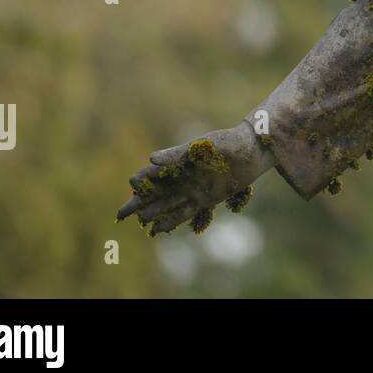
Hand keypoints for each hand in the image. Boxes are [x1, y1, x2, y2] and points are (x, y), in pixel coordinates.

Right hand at [115, 123, 272, 235]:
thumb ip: (176, 155)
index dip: (140, 180)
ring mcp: (193, 189)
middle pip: (155, 193)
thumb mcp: (200, 146)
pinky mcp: (206, 200)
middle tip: (120, 215)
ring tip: (138, 223)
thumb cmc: (226, 143)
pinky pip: (184, 213)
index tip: (132, 185)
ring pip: (167, 204)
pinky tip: (158, 229)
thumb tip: (150, 159)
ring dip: (153, 213)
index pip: (152, 173)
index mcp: (178, 161)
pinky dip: (171, 221)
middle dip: (138, 203)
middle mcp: (183, 177)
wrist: (251, 151)